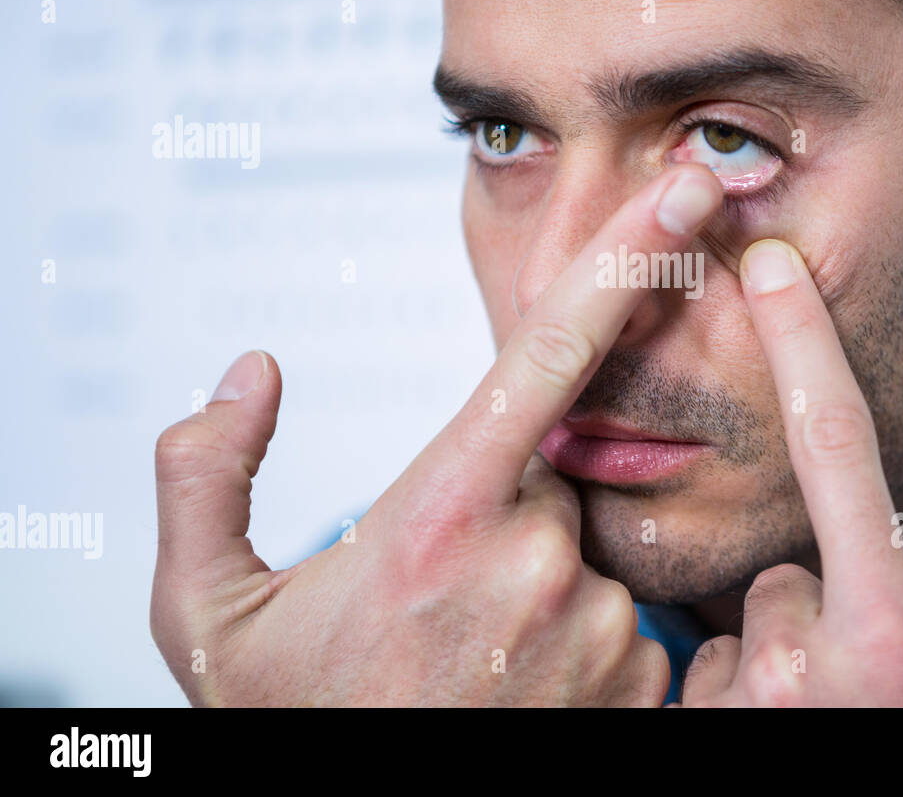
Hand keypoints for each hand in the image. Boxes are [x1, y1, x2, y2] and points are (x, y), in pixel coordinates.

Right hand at [151, 164, 721, 705]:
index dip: (626, 256)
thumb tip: (249, 374)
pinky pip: (624, 620)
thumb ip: (204, 478)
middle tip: (449, 593)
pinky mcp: (644, 683)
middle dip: (511, 508)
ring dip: (535, 580)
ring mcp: (601, 629)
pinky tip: (516, 689)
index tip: (685, 188)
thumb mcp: (206, 613)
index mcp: (440, 513)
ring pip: (587, 552)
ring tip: (472, 656)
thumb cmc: (297, 726)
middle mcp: (536, 562)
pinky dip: (576, 636)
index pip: (552, 352)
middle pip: (558, 473)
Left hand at [679, 239, 902, 706]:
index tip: (769, 266)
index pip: (837, 451)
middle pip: (787, 573)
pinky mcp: (691, 741)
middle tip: (882, 681)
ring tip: (846, 723)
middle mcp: (799, 669)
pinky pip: (714, 680)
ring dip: (792, 661)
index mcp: (890, 636)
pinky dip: (755, 701)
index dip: (803, 344)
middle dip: (826, 606)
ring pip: (751, 628)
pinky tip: (805, 735)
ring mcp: (739, 713)